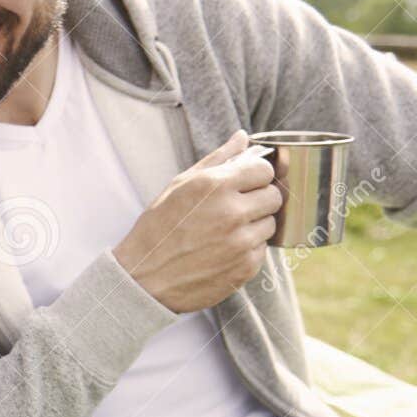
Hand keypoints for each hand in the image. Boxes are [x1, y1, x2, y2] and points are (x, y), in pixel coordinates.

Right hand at [112, 130, 282, 312]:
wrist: (143, 279)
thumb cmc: (158, 229)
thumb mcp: (179, 186)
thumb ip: (216, 160)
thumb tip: (242, 137)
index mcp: (214, 185)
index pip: (264, 169)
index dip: (255, 175)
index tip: (244, 183)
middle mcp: (232, 212)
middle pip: (273, 196)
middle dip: (258, 199)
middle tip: (235, 208)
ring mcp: (241, 242)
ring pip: (270, 223)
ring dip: (254, 225)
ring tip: (225, 232)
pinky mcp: (245, 268)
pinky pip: (262, 249)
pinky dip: (248, 248)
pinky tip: (223, 251)